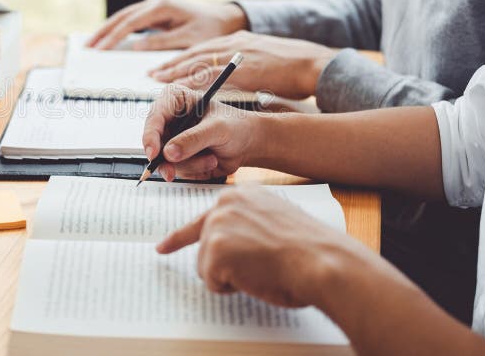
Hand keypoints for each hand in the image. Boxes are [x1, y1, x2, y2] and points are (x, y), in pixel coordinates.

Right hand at [87, 0, 247, 49]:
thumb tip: (135, 47)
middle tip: (86, 47)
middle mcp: (155, 3)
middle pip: (122, 16)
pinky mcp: (156, 13)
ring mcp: (154, 6)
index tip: (100, 50)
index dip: (113, 36)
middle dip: (103, 32)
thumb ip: (162, 43)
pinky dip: (119, 29)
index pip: (131, 22)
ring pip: (124, 17)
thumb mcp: (189, 39)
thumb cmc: (211, 30)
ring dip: (108, 30)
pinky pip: (132, 20)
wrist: (225, 19)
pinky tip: (108, 39)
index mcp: (162, 7)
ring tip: (91, 44)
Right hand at [142, 85, 261, 180]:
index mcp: (176, 99)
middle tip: (171, 172)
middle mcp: (170, 119)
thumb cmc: (236, 126)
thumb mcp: (217, 129)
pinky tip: (209, 161)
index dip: (151, 135)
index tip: (154, 153)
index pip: (155, 116)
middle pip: (153, 141)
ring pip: (164, 159)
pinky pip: (175, 168)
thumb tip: (169, 152)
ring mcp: (172, 138)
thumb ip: (193, 139)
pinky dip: (193, 170)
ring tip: (211, 158)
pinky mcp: (178, 155)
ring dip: (188, 164)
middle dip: (165, 158)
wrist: (248, 144)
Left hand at [150, 31, 336, 99]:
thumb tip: (227, 79)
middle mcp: (234, 43)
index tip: (163, 67)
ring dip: (178, 71)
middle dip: (172, 64)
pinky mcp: (245, 68)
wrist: (314, 63)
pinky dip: (197, 82)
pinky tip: (184, 89)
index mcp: (237, 40)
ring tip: (160, 80)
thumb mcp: (262, 58)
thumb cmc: (292, 65)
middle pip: (195, 53)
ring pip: (201, 61)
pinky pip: (217, 75)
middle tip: (153, 74)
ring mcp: (240, 54)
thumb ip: (242, 65)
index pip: (202, 48)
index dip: (181, 58)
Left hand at [156, 185, 361, 308]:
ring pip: (207, 266)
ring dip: (231, 276)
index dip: (181, 237)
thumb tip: (234, 245)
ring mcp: (217, 224)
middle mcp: (224, 204)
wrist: (323, 261)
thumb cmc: (309, 250)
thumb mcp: (275, 222)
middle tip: (256, 265)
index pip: (204, 217)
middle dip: (226, 264)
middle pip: (206, 247)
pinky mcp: (215, 248)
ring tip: (262, 268)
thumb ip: (249, 225)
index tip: (162, 247)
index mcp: (241, 195)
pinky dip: (230, 287)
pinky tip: (255, 276)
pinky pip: (211, 281)